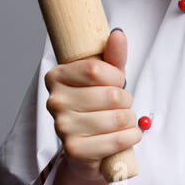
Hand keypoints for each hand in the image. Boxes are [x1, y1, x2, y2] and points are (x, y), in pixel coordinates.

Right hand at [45, 29, 140, 183]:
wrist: (88, 150)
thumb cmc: (98, 109)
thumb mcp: (107, 78)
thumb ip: (113, 56)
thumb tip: (117, 35)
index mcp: (56, 77)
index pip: (95, 69)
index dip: (116, 77)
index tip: (117, 83)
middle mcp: (54, 101)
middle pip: (110, 95)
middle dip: (126, 101)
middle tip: (122, 107)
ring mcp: (62, 127)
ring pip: (117, 118)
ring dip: (130, 120)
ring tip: (124, 122)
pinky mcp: (75, 150)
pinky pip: (116, 140)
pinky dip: (130, 137)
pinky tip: (128, 136)